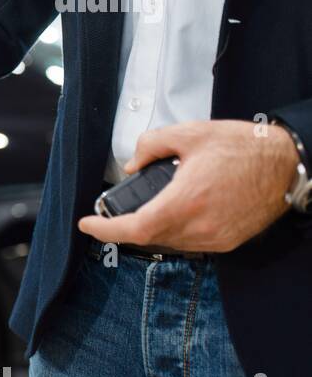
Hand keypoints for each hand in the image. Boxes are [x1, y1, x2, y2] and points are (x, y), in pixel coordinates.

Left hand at [78, 120, 299, 252]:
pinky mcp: (228, 242)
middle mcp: (199, 226)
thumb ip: (152, 145)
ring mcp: (215, 238)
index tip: (87, 225)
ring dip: (152, 228)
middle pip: (148, 237)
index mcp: (185, 202)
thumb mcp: (190, 133)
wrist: (289, 164)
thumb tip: (133, 163)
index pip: (134, 229)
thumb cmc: (245, 148)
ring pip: (168, 242)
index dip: (105, 231)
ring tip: (148, 206)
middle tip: (113, 212)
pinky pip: (190, 243)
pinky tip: (176, 212)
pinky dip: (175, 231)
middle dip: (126, 226)